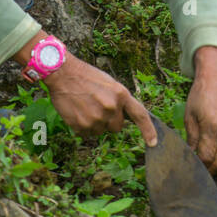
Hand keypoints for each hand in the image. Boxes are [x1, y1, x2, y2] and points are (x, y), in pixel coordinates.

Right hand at [43, 57, 157, 145]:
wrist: (63, 73)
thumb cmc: (86, 76)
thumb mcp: (109, 84)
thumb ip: (118, 100)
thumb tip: (123, 117)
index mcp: (121, 94)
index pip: (140, 115)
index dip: (148, 131)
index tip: (153, 143)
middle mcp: (112, 108)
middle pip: (117, 127)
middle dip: (109, 121)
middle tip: (97, 106)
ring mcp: (97, 118)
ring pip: (101, 131)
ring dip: (94, 123)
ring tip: (85, 106)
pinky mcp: (83, 125)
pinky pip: (87, 133)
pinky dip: (82, 126)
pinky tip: (77, 111)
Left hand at [185, 46, 216, 174]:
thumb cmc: (199, 97)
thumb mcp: (189, 116)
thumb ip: (191, 138)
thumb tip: (189, 156)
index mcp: (210, 126)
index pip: (206, 156)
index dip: (198, 165)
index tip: (190, 167)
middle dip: (210, 171)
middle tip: (199, 172)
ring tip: (209, 169)